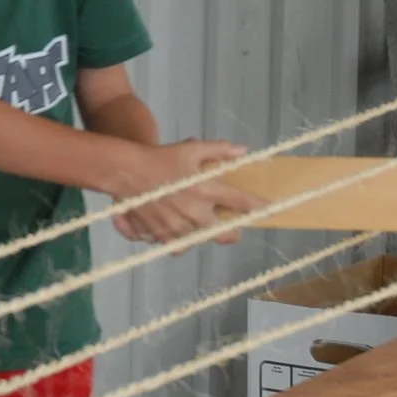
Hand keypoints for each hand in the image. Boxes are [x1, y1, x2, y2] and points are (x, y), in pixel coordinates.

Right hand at [109, 139, 260, 246]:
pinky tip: (179, 230)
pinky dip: (182, 241)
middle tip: (233, 227)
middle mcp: (195, 212)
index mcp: (205, 190)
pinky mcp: (162, 235)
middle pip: (226, 234)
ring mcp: (178, 227)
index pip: (242, 203)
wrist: (126, 172)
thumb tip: (242, 151)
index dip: (260, 207)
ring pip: (202, 241)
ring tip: (200, 224)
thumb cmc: (159, 159)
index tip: (270, 210)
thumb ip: (219, 150)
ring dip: (204, 234)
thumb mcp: (190, 149)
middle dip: (234, 232)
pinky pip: (179, 246)